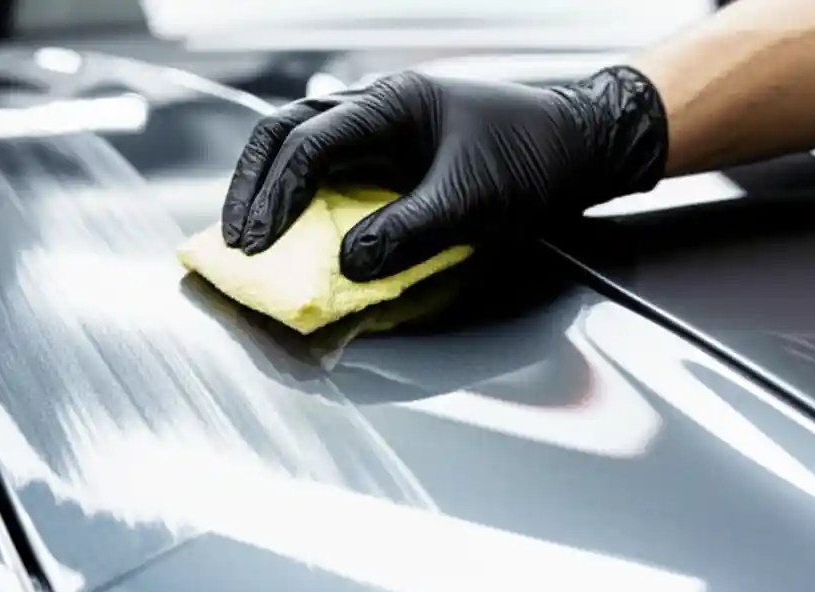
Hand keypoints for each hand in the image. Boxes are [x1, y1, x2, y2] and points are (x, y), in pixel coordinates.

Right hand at [221, 66, 667, 280]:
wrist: (579, 145)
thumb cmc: (532, 158)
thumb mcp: (473, 201)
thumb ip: (408, 232)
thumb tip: (347, 263)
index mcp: (391, 105)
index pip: (310, 144)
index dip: (276, 197)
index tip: (257, 244)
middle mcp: (376, 108)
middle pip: (285, 132)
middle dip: (252, 186)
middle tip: (235, 240)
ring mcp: (380, 129)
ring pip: (299, 144)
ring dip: (268, 188)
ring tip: (249, 234)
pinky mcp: (389, 156)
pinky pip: (327, 168)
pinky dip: (299, 197)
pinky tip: (291, 226)